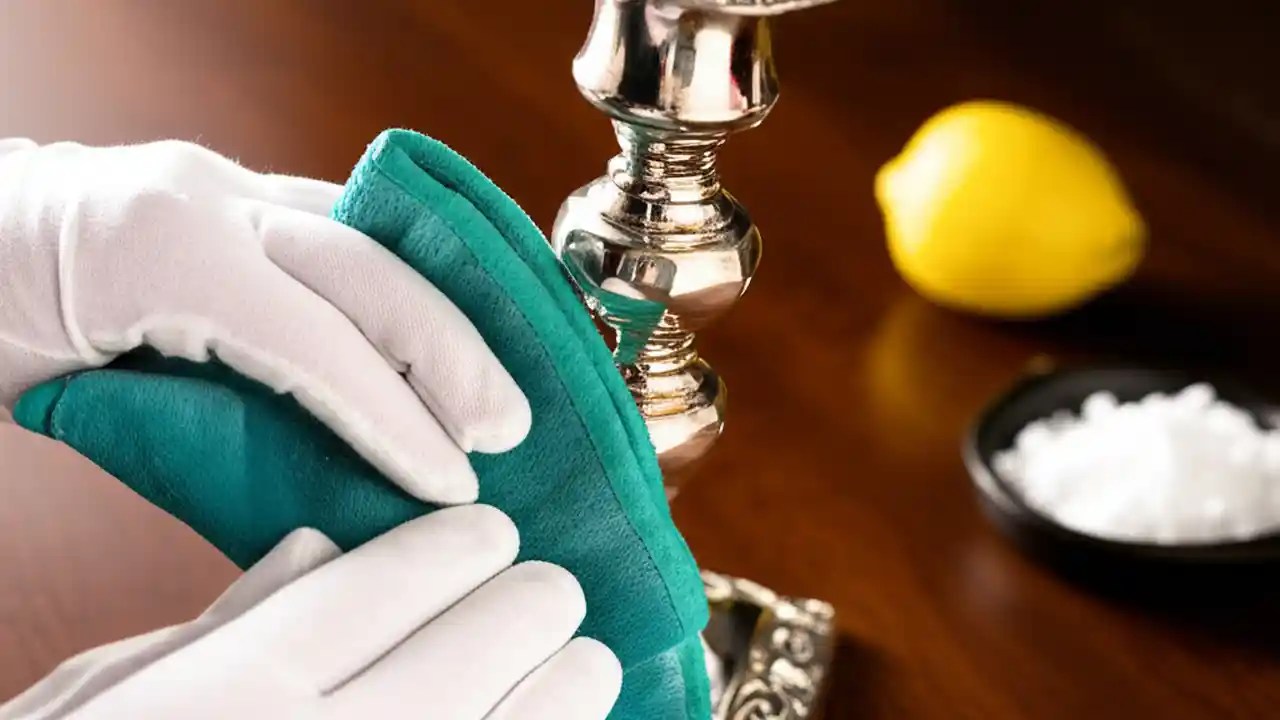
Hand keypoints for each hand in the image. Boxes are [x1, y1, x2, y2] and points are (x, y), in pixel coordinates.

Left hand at [0, 138, 528, 502]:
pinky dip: (406, 279)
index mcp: (161, 248)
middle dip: (451, 354)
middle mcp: (208, 199)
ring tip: (496, 382)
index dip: (396, 416)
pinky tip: (444, 325)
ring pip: (372, 235)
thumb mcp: (51, 389)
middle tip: (509, 428)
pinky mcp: (236, 193)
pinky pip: (347, 226)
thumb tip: (301, 480)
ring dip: (445, 311)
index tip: (452, 480)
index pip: (315, 341)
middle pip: (369, 271)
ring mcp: (226, 185)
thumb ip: (175, 424)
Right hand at [1, 506, 621, 719]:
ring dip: (570, 687)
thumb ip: (219, 626)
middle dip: (534, 603)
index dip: (462, 546)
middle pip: (485, 640)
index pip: (390, 579)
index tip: (493, 535)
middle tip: (548, 595)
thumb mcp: (105, 702)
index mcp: (231, 688)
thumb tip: (318, 549)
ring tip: (582, 666)